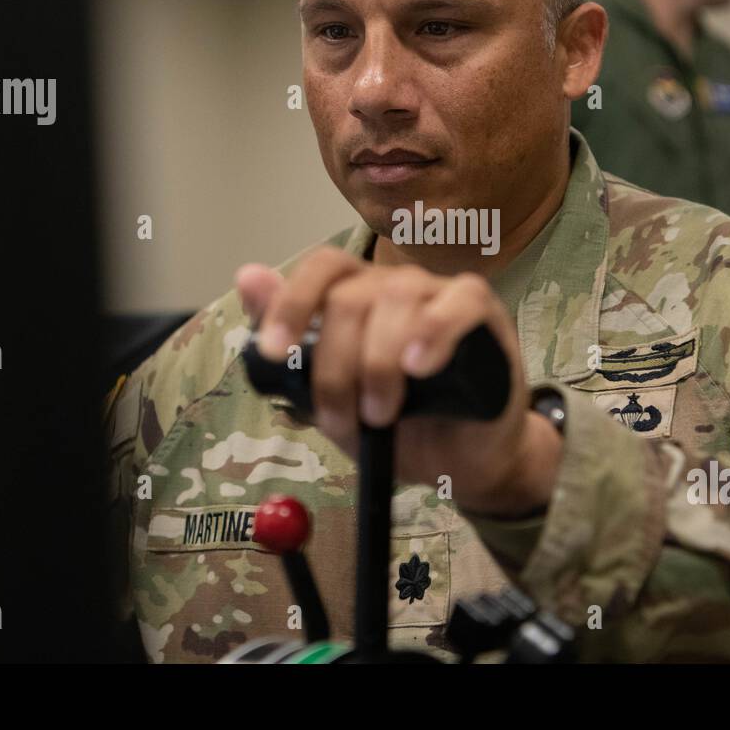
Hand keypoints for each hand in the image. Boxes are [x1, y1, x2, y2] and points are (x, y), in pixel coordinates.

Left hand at [236, 248, 561, 515]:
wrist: (463, 461)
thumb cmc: (402, 425)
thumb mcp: (334, 398)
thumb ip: (293, 346)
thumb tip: (247, 276)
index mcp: (359, 296)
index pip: (322, 268)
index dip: (292, 302)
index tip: (274, 350)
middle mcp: (396, 284)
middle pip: (351, 296)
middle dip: (335, 365)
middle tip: (341, 420)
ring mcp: (440, 293)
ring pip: (399, 298)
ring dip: (378, 363)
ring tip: (382, 415)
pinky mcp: (483, 312)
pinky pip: (459, 302)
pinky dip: (435, 330)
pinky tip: (418, 366)